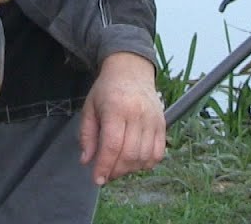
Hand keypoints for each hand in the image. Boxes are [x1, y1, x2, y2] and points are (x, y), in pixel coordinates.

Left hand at [79, 51, 165, 185]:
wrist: (131, 70)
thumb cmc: (106, 90)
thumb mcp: (89, 107)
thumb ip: (87, 135)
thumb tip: (86, 161)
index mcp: (116, 108)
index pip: (112, 145)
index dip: (104, 166)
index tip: (97, 179)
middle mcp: (138, 115)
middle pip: (130, 154)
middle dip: (116, 170)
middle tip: (105, 174)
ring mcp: (153, 120)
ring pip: (145, 156)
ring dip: (130, 169)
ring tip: (118, 167)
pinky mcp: (163, 124)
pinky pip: (158, 153)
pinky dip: (146, 163)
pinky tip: (134, 162)